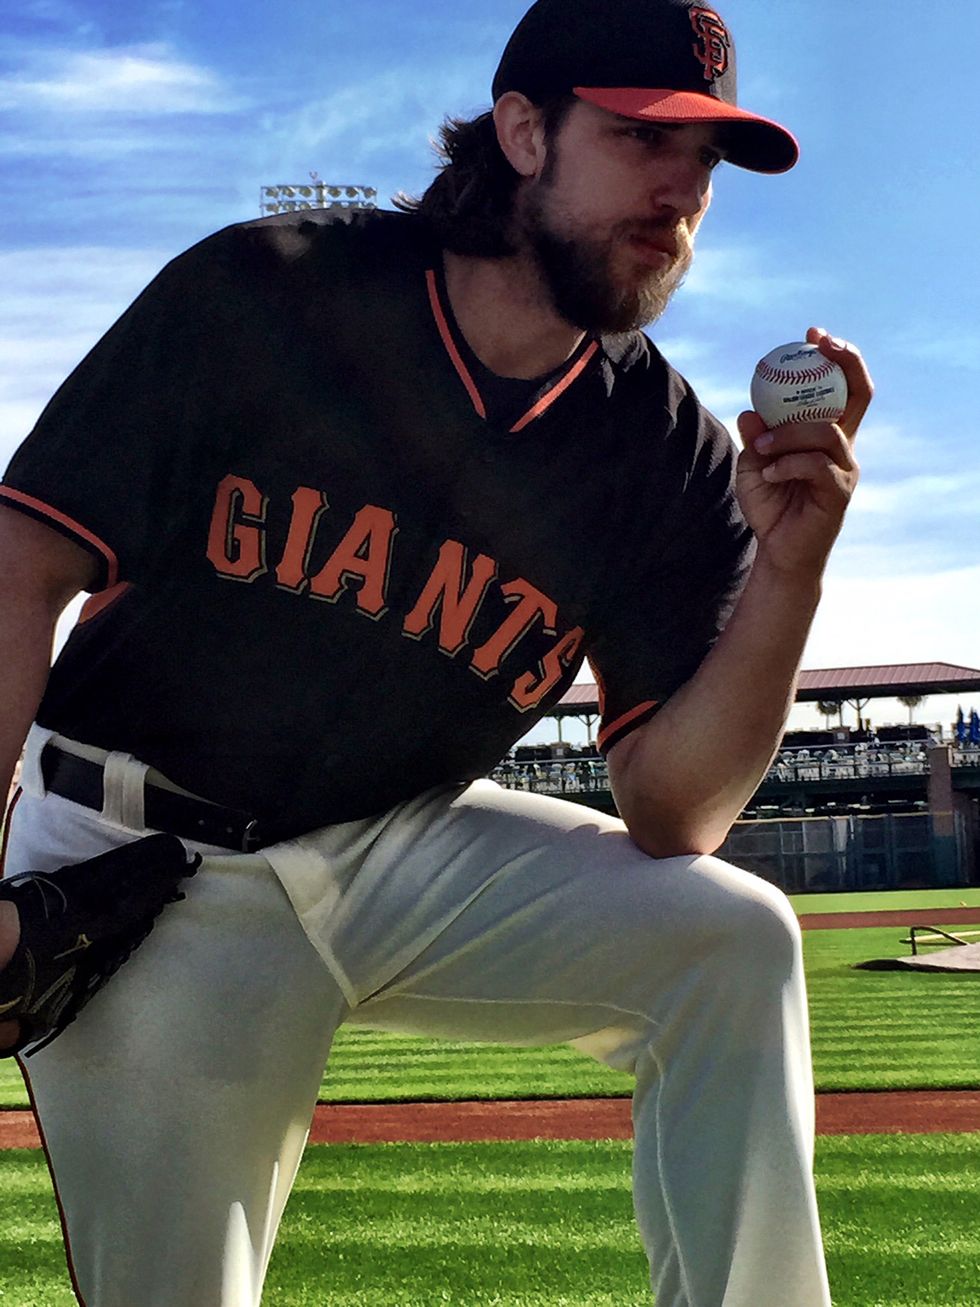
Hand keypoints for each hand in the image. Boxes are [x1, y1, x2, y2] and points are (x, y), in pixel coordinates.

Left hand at [736, 327, 871, 578]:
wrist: (778, 552)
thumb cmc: (770, 506)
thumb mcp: (754, 465)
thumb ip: (756, 438)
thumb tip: (749, 411)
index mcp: (827, 434)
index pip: (843, 387)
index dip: (837, 357)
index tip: (813, 335)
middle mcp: (843, 446)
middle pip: (859, 393)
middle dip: (844, 361)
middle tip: (818, 344)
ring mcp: (844, 467)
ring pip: (824, 431)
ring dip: (787, 433)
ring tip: (760, 446)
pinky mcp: (839, 491)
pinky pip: (814, 464)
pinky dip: (786, 463)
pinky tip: (769, 474)